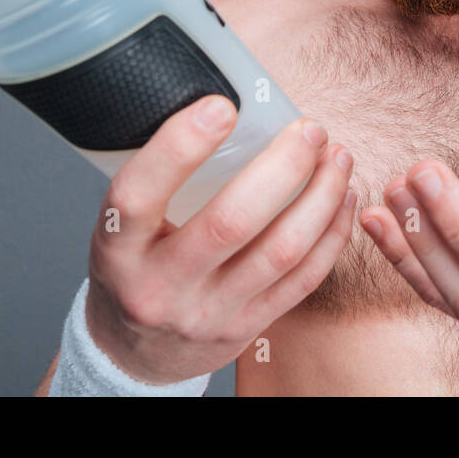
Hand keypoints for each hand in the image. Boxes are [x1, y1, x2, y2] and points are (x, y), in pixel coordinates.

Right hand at [84, 95, 355, 383]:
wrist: (135, 354)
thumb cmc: (134, 268)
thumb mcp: (122, 227)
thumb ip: (160, 179)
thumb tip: (222, 103)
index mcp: (117, 251)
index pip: (138, 196)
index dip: (179, 148)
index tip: (221, 105)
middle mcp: (161, 288)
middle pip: (230, 223)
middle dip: (283, 168)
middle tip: (309, 129)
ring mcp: (208, 314)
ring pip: (281, 251)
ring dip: (321, 196)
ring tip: (337, 156)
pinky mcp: (248, 329)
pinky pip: (303, 279)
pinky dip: (330, 233)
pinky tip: (341, 198)